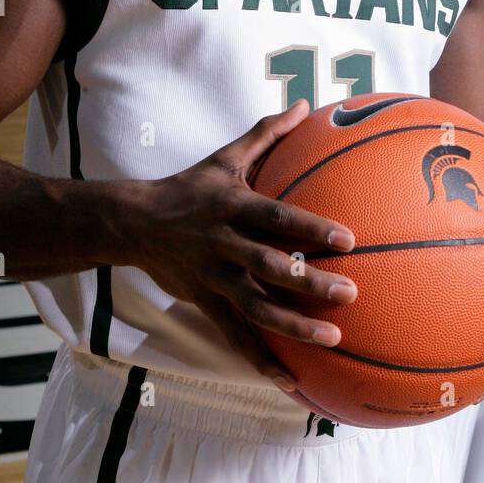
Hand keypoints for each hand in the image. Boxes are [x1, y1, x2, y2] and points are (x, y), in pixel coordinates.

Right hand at [119, 101, 357, 389]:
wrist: (132, 222)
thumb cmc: (189, 186)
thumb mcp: (225, 158)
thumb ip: (267, 134)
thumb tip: (306, 103)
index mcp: (234, 206)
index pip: (278, 218)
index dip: (311, 229)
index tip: (349, 239)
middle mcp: (225, 244)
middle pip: (271, 266)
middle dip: (311, 281)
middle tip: (350, 293)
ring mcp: (213, 277)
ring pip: (256, 307)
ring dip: (295, 326)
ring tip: (332, 338)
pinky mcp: (204, 302)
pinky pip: (235, 335)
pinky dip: (261, 358)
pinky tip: (291, 379)